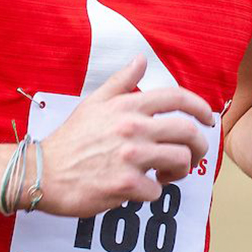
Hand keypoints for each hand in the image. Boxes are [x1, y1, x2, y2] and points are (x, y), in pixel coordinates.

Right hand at [38, 55, 215, 216]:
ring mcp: (130, 157)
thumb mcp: (93, 102)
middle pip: (187, 131)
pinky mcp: (125, 185)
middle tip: (194, 154)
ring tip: (167, 174)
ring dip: (180, 171)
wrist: (43, 172)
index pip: (176, 98)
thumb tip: (141, 59)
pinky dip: (153, 192)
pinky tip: (140, 189)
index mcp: (127, 106)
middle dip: (199, 145)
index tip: (208, 119)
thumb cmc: (70, 139)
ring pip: (180, 161)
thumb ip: (121, 81)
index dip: (200, 107)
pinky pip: (157, 190)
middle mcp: (132, 128)